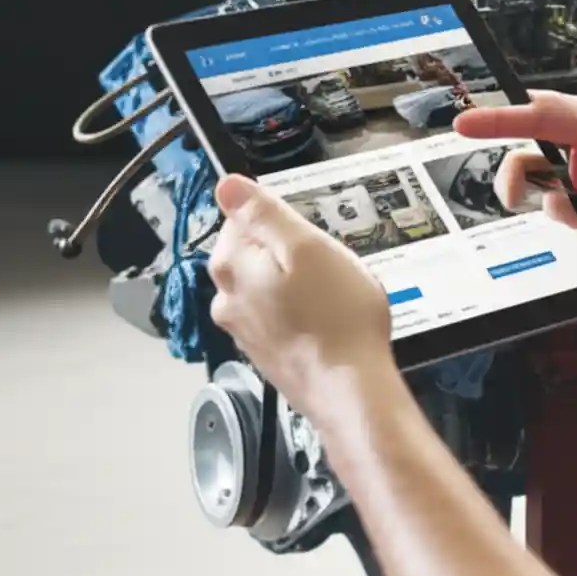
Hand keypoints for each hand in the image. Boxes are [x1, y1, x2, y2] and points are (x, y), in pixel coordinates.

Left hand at [207, 175, 399, 425]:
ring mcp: (243, 330)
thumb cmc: (336, 316)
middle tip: (327, 267)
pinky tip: (326, 322)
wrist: (350, 390)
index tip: (312, 239)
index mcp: (231, 265)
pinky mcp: (264, 353)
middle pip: (253, 253)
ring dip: (293, 284)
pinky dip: (298, 313)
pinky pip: (277, 316)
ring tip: (331, 296)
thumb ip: (263, 213)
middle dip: (287, 253)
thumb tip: (227, 185)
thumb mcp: (307, 247)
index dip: (283, 222)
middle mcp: (226, 299)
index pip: (242, 218)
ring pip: (266, 286)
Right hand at [453, 90, 576, 300]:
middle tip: (510, 192)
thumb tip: (552, 110)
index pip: (548, 110)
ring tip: (554, 215)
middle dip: (515, 165)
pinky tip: (571, 232)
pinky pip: (549, 215)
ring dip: (533, 197)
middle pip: (532, 145)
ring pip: (536, 183)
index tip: (468, 122)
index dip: (505, 115)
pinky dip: (548, 221)